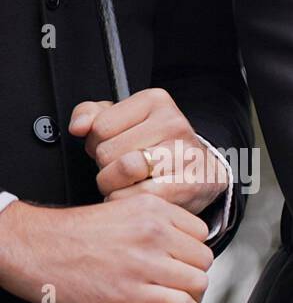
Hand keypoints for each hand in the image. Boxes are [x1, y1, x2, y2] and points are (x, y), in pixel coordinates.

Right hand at [0, 196, 211, 302]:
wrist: (33, 249)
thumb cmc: (70, 234)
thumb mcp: (119, 211)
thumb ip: (150, 223)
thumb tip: (178, 244)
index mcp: (151, 210)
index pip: (201, 233)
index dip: (193, 251)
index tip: (184, 260)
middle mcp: (153, 233)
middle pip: (203, 260)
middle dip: (194, 274)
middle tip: (180, 283)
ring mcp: (145, 264)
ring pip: (198, 284)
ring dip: (192, 296)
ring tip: (178, 300)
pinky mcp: (134, 295)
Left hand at [69, 88, 228, 214]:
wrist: (204, 173)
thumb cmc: (159, 147)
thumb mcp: (124, 121)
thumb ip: (91, 115)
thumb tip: (78, 127)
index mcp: (155, 101)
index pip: (99, 126)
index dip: (96, 143)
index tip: (115, 148)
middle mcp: (174, 124)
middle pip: (108, 151)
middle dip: (106, 166)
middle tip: (122, 168)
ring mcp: (184, 154)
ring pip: (122, 172)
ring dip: (114, 185)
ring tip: (127, 182)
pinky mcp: (187, 184)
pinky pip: (138, 195)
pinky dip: (128, 200)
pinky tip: (138, 194)